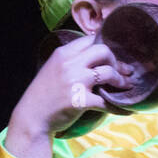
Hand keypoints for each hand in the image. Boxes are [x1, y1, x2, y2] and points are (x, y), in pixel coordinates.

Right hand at [5, 34, 132, 157]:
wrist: (31, 118)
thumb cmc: (44, 94)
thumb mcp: (54, 68)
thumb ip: (72, 59)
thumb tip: (101, 53)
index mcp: (62, 53)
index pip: (90, 39)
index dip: (105, 45)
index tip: (113, 56)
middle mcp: (69, 64)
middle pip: (104, 51)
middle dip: (116, 61)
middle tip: (122, 71)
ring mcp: (75, 82)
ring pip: (109, 72)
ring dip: (121, 80)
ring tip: (125, 85)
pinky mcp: (80, 100)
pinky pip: (107, 101)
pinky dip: (120, 106)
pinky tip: (126, 109)